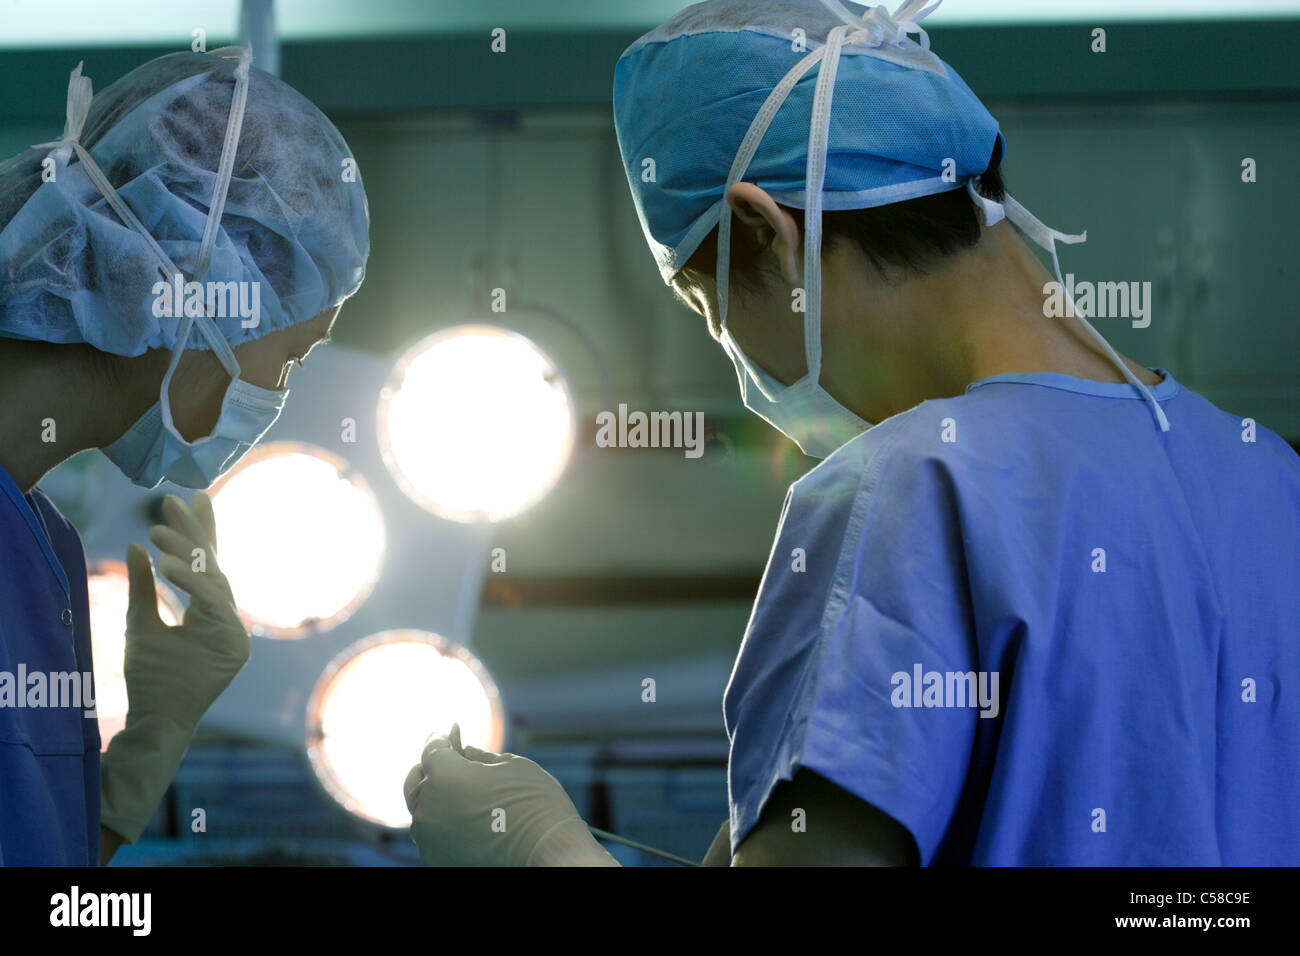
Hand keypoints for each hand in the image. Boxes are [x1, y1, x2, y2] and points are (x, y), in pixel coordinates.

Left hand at [123, 492, 248, 727]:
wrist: (155, 721)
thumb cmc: (149, 679)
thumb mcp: (140, 624)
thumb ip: (143, 588)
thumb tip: (134, 547)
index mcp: (210, 616)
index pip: (207, 567)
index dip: (201, 533)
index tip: (191, 499)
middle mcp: (227, 620)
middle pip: (213, 568)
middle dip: (195, 532)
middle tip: (174, 501)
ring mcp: (234, 633)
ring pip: (213, 581)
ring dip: (186, 553)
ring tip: (156, 530)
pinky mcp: (233, 645)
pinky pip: (212, 603)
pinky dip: (190, 581)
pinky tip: (166, 561)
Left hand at [403, 724, 616, 866]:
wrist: (548, 851)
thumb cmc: (535, 803)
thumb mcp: (512, 766)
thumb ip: (481, 757)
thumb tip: (467, 753)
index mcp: (445, 775)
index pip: (432, 750)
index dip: (440, 739)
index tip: (447, 732)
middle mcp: (429, 806)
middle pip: (418, 781)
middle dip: (428, 768)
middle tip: (440, 761)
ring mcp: (431, 837)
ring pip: (422, 811)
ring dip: (432, 798)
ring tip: (450, 791)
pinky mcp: (438, 860)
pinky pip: (431, 836)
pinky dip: (440, 824)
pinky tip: (457, 817)